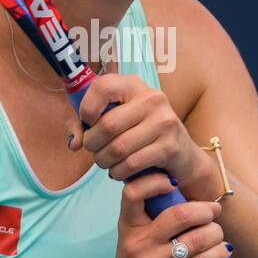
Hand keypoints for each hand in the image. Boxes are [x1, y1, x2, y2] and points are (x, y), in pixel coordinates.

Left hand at [67, 73, 213, 190]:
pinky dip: (118, 173)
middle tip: (95, 151)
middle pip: (107, 125)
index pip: (102, 87)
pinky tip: (120, 171)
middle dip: (93, 144)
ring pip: (117, 148)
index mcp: (134, 85)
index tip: (89, 123)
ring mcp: (164, 122)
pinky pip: (131, 164)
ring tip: (106, 162)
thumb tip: (75, 142)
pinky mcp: (169, 147)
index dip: (87, 109)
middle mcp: (152, 98)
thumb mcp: (114, 121)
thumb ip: (85, 125)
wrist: (182, 156)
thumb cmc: (140, 135)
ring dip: (104, 161)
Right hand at [95, 170, 230, 257]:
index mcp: (127, 228)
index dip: (155, 180)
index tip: (174, 183)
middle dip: (205, 210)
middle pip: (179, 214)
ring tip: (219, 235)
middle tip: (213, 212)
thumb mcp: (131, 241)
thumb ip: (148, 220)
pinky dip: (219, 253)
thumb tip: (181, 189)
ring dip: (216, 233)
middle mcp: (137, 245)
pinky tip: (223, 251)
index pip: (132, 192)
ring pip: (197, 239)